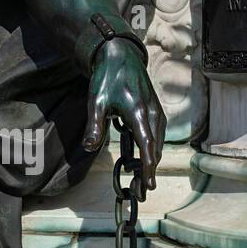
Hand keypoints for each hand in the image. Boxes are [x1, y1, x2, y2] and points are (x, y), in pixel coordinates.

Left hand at [83, 40, 164, 187]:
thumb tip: (90, 147)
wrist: (120, 55)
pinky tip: (142, 159)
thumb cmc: (107, 77)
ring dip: (151, 162)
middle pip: (154, 149)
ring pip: (157, 143)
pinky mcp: (154, 111)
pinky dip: (151, 149)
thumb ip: (94, 126)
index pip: (147, 146)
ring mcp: (156, 112)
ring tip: (141, 181)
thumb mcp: (96, 101)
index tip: (148, 185)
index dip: (148, 168)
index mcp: (139, 113)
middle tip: (141, 192)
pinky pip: (156, 135)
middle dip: (149, 171)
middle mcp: (152, 114)